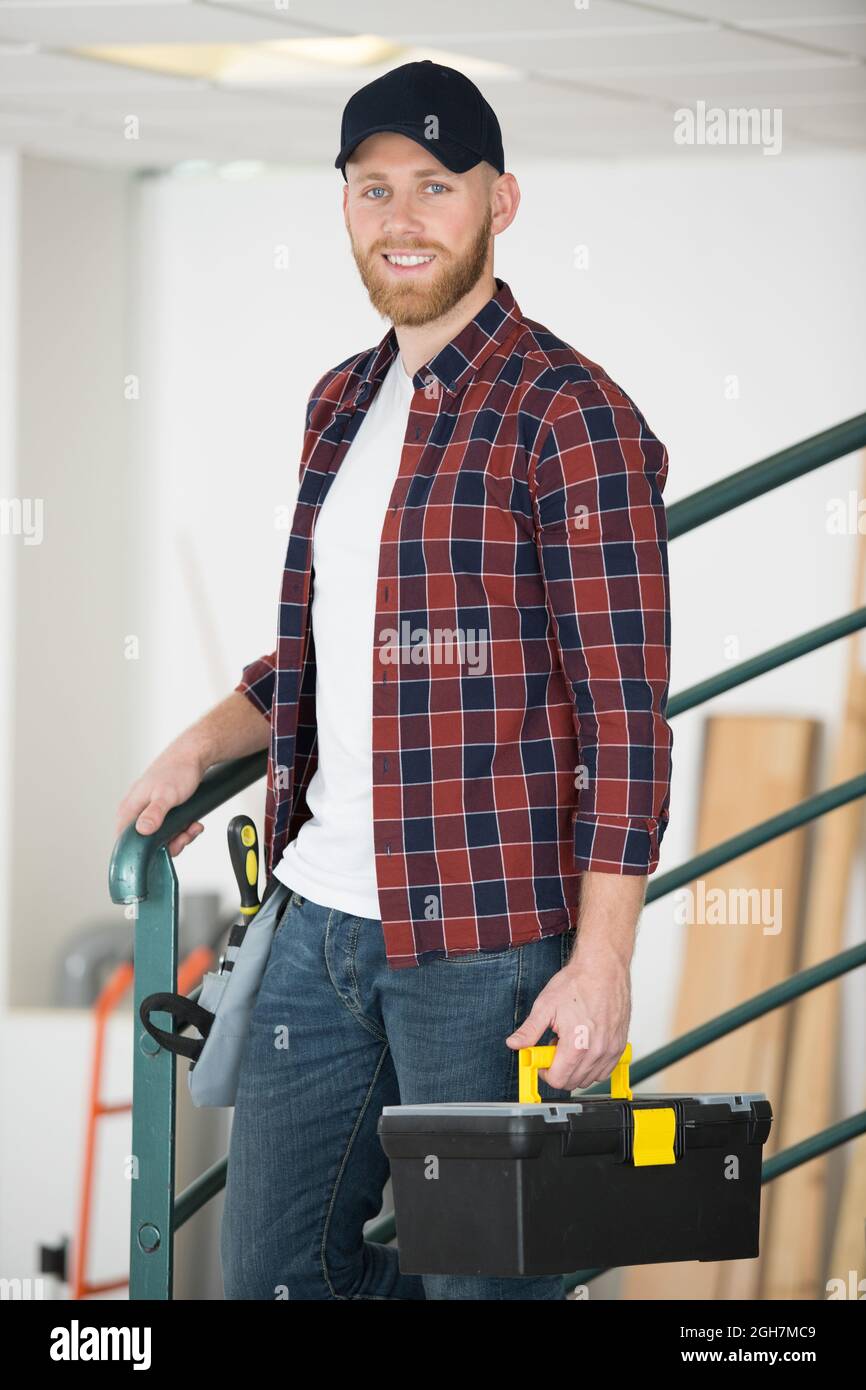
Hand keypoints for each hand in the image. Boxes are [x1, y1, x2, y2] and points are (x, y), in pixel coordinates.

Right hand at [114, 740, 206, 857]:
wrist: (193, 754)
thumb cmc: (178, 771)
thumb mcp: (166, 795)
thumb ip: (154, 813)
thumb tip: (142, 830)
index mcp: (129, 808)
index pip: (124, 841)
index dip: (142, 851)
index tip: (164, 848)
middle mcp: (136, 810)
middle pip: (146, 842)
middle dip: (169, 843)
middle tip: (184, 836)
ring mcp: (149, 810)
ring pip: (160, 836)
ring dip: (180, 836)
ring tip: (193, 827)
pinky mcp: (161, 809)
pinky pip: (169, 827)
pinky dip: (183, 829)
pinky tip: (193, 823)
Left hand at [505, 938, 631, 1090]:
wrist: (603, 968)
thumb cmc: (578, 983)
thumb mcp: (545, 1005)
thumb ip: (529, 1030)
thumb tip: (515, 1044)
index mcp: (576, 1045)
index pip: (558, 1080)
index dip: (545, 1072)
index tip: (542, 1061)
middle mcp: (597, 1051)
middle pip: (573, 1082)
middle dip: (559, 1070)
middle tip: (554, 1048)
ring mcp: (611, 1050)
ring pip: (590, 1078)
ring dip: (576, 1069)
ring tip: (570, 1044)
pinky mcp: (620, 1046)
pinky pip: (606, 1070)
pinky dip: (594, 1066)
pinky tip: (585, 1047)